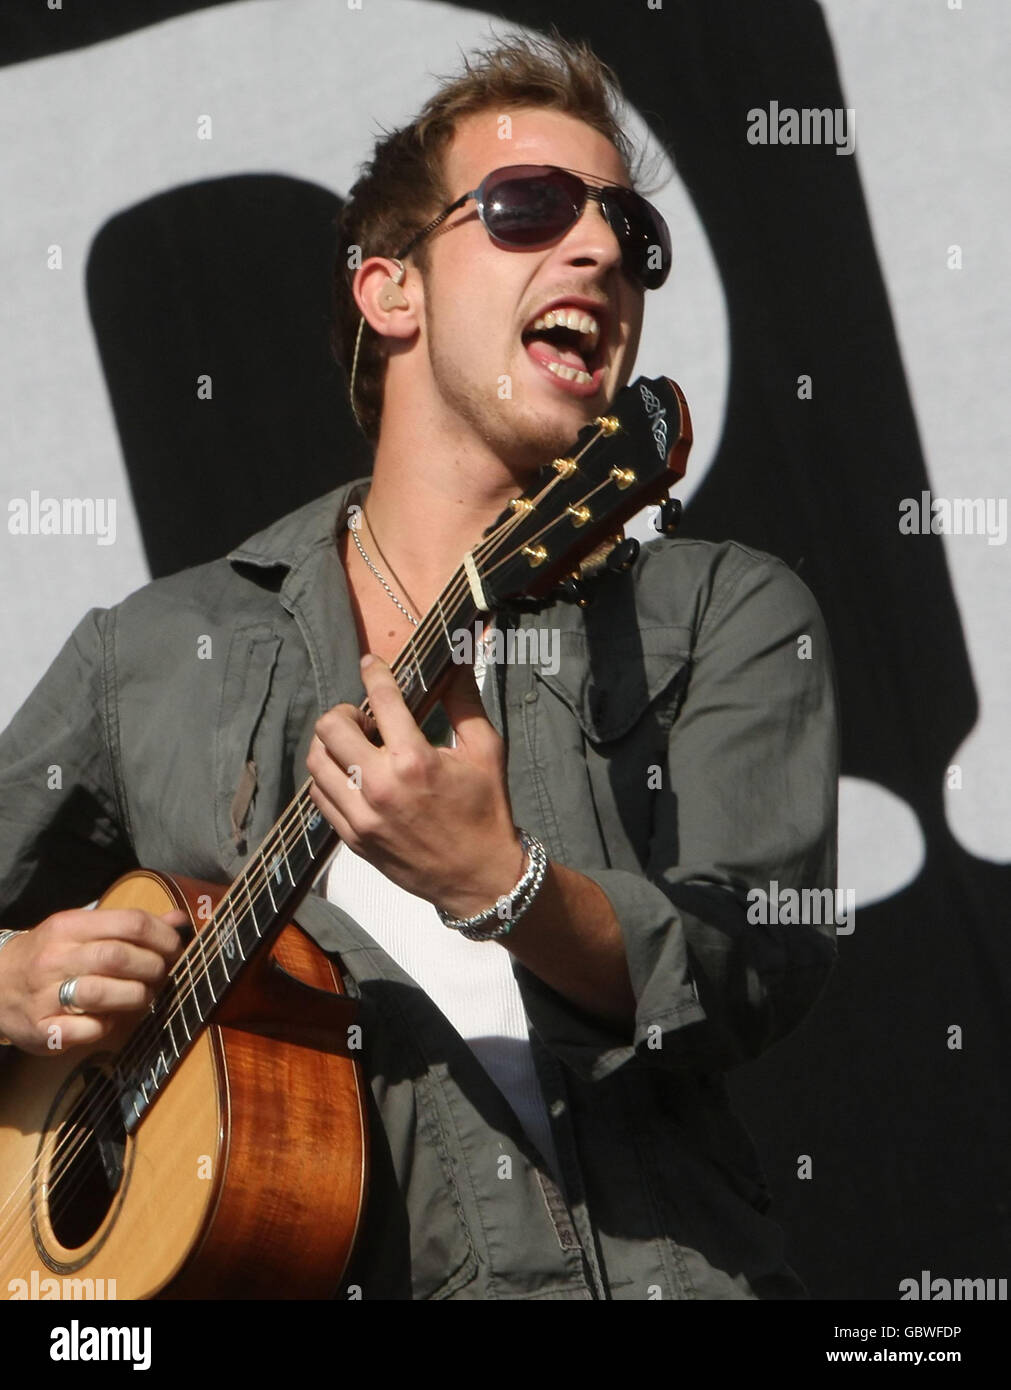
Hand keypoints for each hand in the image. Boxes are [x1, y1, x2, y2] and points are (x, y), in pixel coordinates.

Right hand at [0, 907, 188, 1055]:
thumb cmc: (51, 955)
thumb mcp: (83, 930)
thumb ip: (129, 926)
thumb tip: (179, 921)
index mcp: (69, 926)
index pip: (129, 923)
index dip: (162, 937)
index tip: (174, 949)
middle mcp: (55, 958)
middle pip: (118, 957)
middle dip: (152, 968)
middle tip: (161, 975)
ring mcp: (44, 995)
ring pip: (102, 993)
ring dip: (135, 997)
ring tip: (142, 997)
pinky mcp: (41, 1029)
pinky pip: (85, 1030)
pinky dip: (105, 1026)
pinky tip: (108, 1020)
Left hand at [307, 654, 524, 915]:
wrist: (480, 877)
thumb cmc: (487, 809)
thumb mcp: (486, 750)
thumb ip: (465, 701)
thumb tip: (458, 657)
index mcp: (415, 761)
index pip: (381, 699)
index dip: (374, 672)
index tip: (371, 663)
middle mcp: (380, 787)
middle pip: (330, 727)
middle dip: (346, 712)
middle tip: (366, 719)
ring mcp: (361, 816)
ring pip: (316, 761)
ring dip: (332, 744)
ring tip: (356, 746)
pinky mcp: (352, 838)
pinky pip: (320, 795)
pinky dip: (329, 776)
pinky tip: (351, 774)